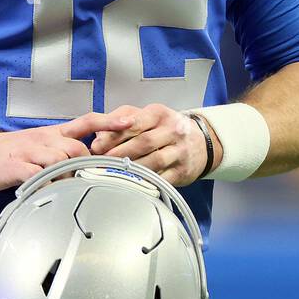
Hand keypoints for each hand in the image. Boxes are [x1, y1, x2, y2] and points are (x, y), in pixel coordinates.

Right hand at [0, 111, 131, 191]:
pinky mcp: (16, 167)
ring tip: (70, 190)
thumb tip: (92, 162)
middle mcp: (45, 139)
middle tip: (96, 181)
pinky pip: (37, 175)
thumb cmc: (10, 153)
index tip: (132, 121)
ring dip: (70, 175)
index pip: (87, 121)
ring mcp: (31, 152)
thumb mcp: (40, 145)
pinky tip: (51, 193)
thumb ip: (64, 150)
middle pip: (78, 146)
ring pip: (61, 158)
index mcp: (53, 133)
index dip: (110, 120)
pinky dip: (47, 185)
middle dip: (89, 163)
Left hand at [89, 104, 211, 186]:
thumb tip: (99, 136)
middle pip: (143, 142)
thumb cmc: (166, 128)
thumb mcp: (147, 116)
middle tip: (101, 162)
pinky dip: (145, 182)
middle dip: (119, 153)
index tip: (97, 146)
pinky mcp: (182, 171)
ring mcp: (180, 151)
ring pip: (153, 162)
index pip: (135, 123)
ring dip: (131, 169)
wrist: (201, 142)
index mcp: (159, 114)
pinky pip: (161, 179)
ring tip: (112, 173)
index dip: (114, 135)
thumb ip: (121, 120)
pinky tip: (131, 184)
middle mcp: (173, 130)